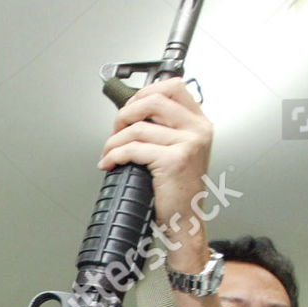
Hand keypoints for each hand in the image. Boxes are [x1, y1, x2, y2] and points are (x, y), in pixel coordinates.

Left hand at [98, 77, 213, 266]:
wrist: (185, 220)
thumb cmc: (178, 190)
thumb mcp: (180, 151)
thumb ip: (165, 129)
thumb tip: (132, 114)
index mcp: (199, 123)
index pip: (174, 86)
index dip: (146, 92)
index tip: (130, 107)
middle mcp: (197, 129)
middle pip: (153, 100)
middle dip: (125, 114)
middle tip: (115, 130)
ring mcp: (188, 144)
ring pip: (137, 128)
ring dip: (113, 141)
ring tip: (108, 153)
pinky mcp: (174, 161)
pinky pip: (133, 149)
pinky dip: (113, 155)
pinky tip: (109, 164)